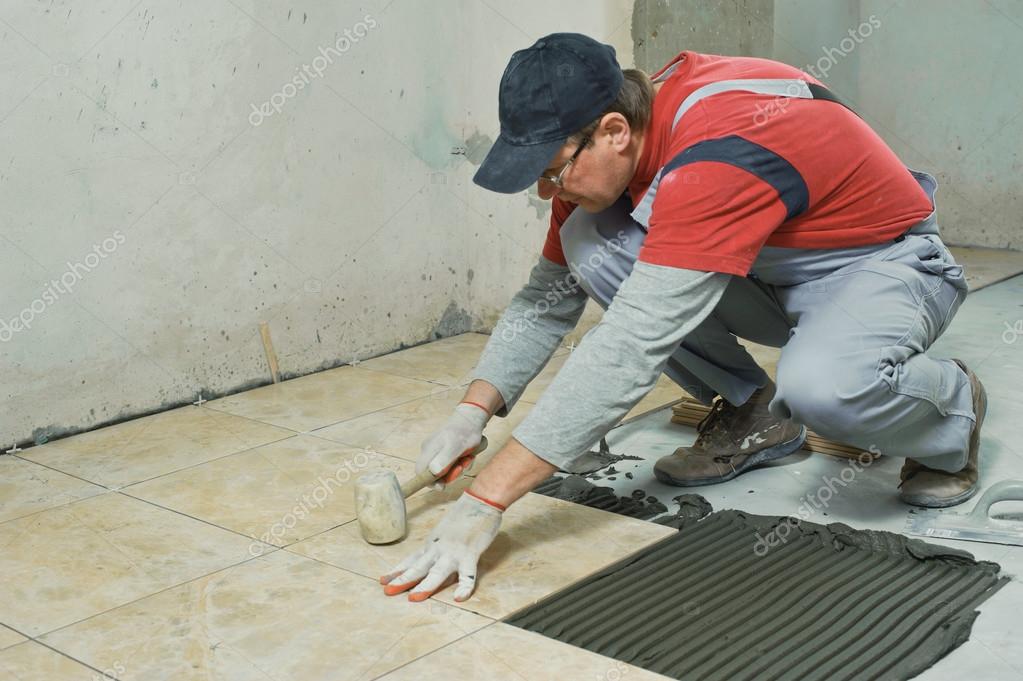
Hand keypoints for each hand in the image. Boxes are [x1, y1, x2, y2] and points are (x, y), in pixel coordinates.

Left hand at [379, 491, 502, 601]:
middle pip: (418, 567)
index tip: (383, 580)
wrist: (480, 500)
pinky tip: (459, 598)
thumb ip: (437, 545)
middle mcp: (438, 549)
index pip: (411, 560)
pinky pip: (468, 574)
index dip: (397, 571)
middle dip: (402, 580)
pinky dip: (464, 587)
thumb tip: (430, 556)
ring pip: (437, 572)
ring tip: (414, 598)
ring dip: (425, 585)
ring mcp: (454, 552)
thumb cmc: (464, 514)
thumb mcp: (443, 530)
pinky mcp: (470, 553)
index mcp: (432, 544)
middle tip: (387, 592)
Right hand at [417, 403, 488, 490]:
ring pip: (444, 469)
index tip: (443, 486)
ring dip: (457, 468)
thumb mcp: (457, 446)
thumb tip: (433, 472)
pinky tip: (466, 455)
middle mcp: (429, 451)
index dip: (429, 482)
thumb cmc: (464, 432)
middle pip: (434, 473)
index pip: (420, 472)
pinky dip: (459, 463)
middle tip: (462, 465)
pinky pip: (450, 464)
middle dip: (450, 474)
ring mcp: (436, 451)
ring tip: (467, 457)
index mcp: (428, 450)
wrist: (471, 419)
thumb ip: (445, 459)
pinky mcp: (444, 451)